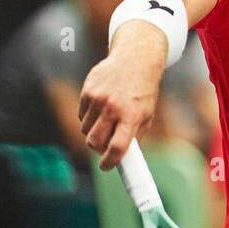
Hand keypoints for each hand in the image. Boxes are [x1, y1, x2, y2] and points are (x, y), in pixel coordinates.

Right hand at [78, 32, 164, 169]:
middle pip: (94, 142)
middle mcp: (113, 107)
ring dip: (93, 131)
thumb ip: (134, 135)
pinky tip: (101, 107)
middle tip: (104, 147)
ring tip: (106, 121)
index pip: (117, 147)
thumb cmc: (143, 91)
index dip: (110, 162)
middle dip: (97, 149)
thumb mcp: (147, 114)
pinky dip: (88, 117)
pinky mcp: (87, 91)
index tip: (106, 167)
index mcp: (132, 115)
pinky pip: (81, 115)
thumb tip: (122, 156)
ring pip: (85, 129)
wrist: (135, 60)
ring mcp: (98, 99)